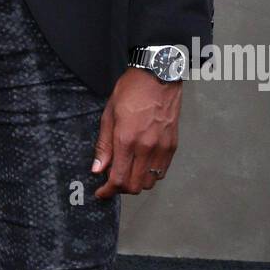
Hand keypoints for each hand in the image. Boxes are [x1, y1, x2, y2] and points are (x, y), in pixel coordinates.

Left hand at [91, 66, 180, 198]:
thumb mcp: (109, 114)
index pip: (118, 178)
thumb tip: (97, 170)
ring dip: (137, 182)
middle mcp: (146, 147)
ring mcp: (161, 148)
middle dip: (121, 189)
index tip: (101, 193)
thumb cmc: (131, 91)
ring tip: (127, 171)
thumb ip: (104, 145)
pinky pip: (162, 172)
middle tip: (112, 181)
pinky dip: (150, 174)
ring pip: (150, 182)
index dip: (108, 191)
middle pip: (135, 186)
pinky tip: (142, 164)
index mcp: (126, 139)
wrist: (158, 76)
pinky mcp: (172, 146)